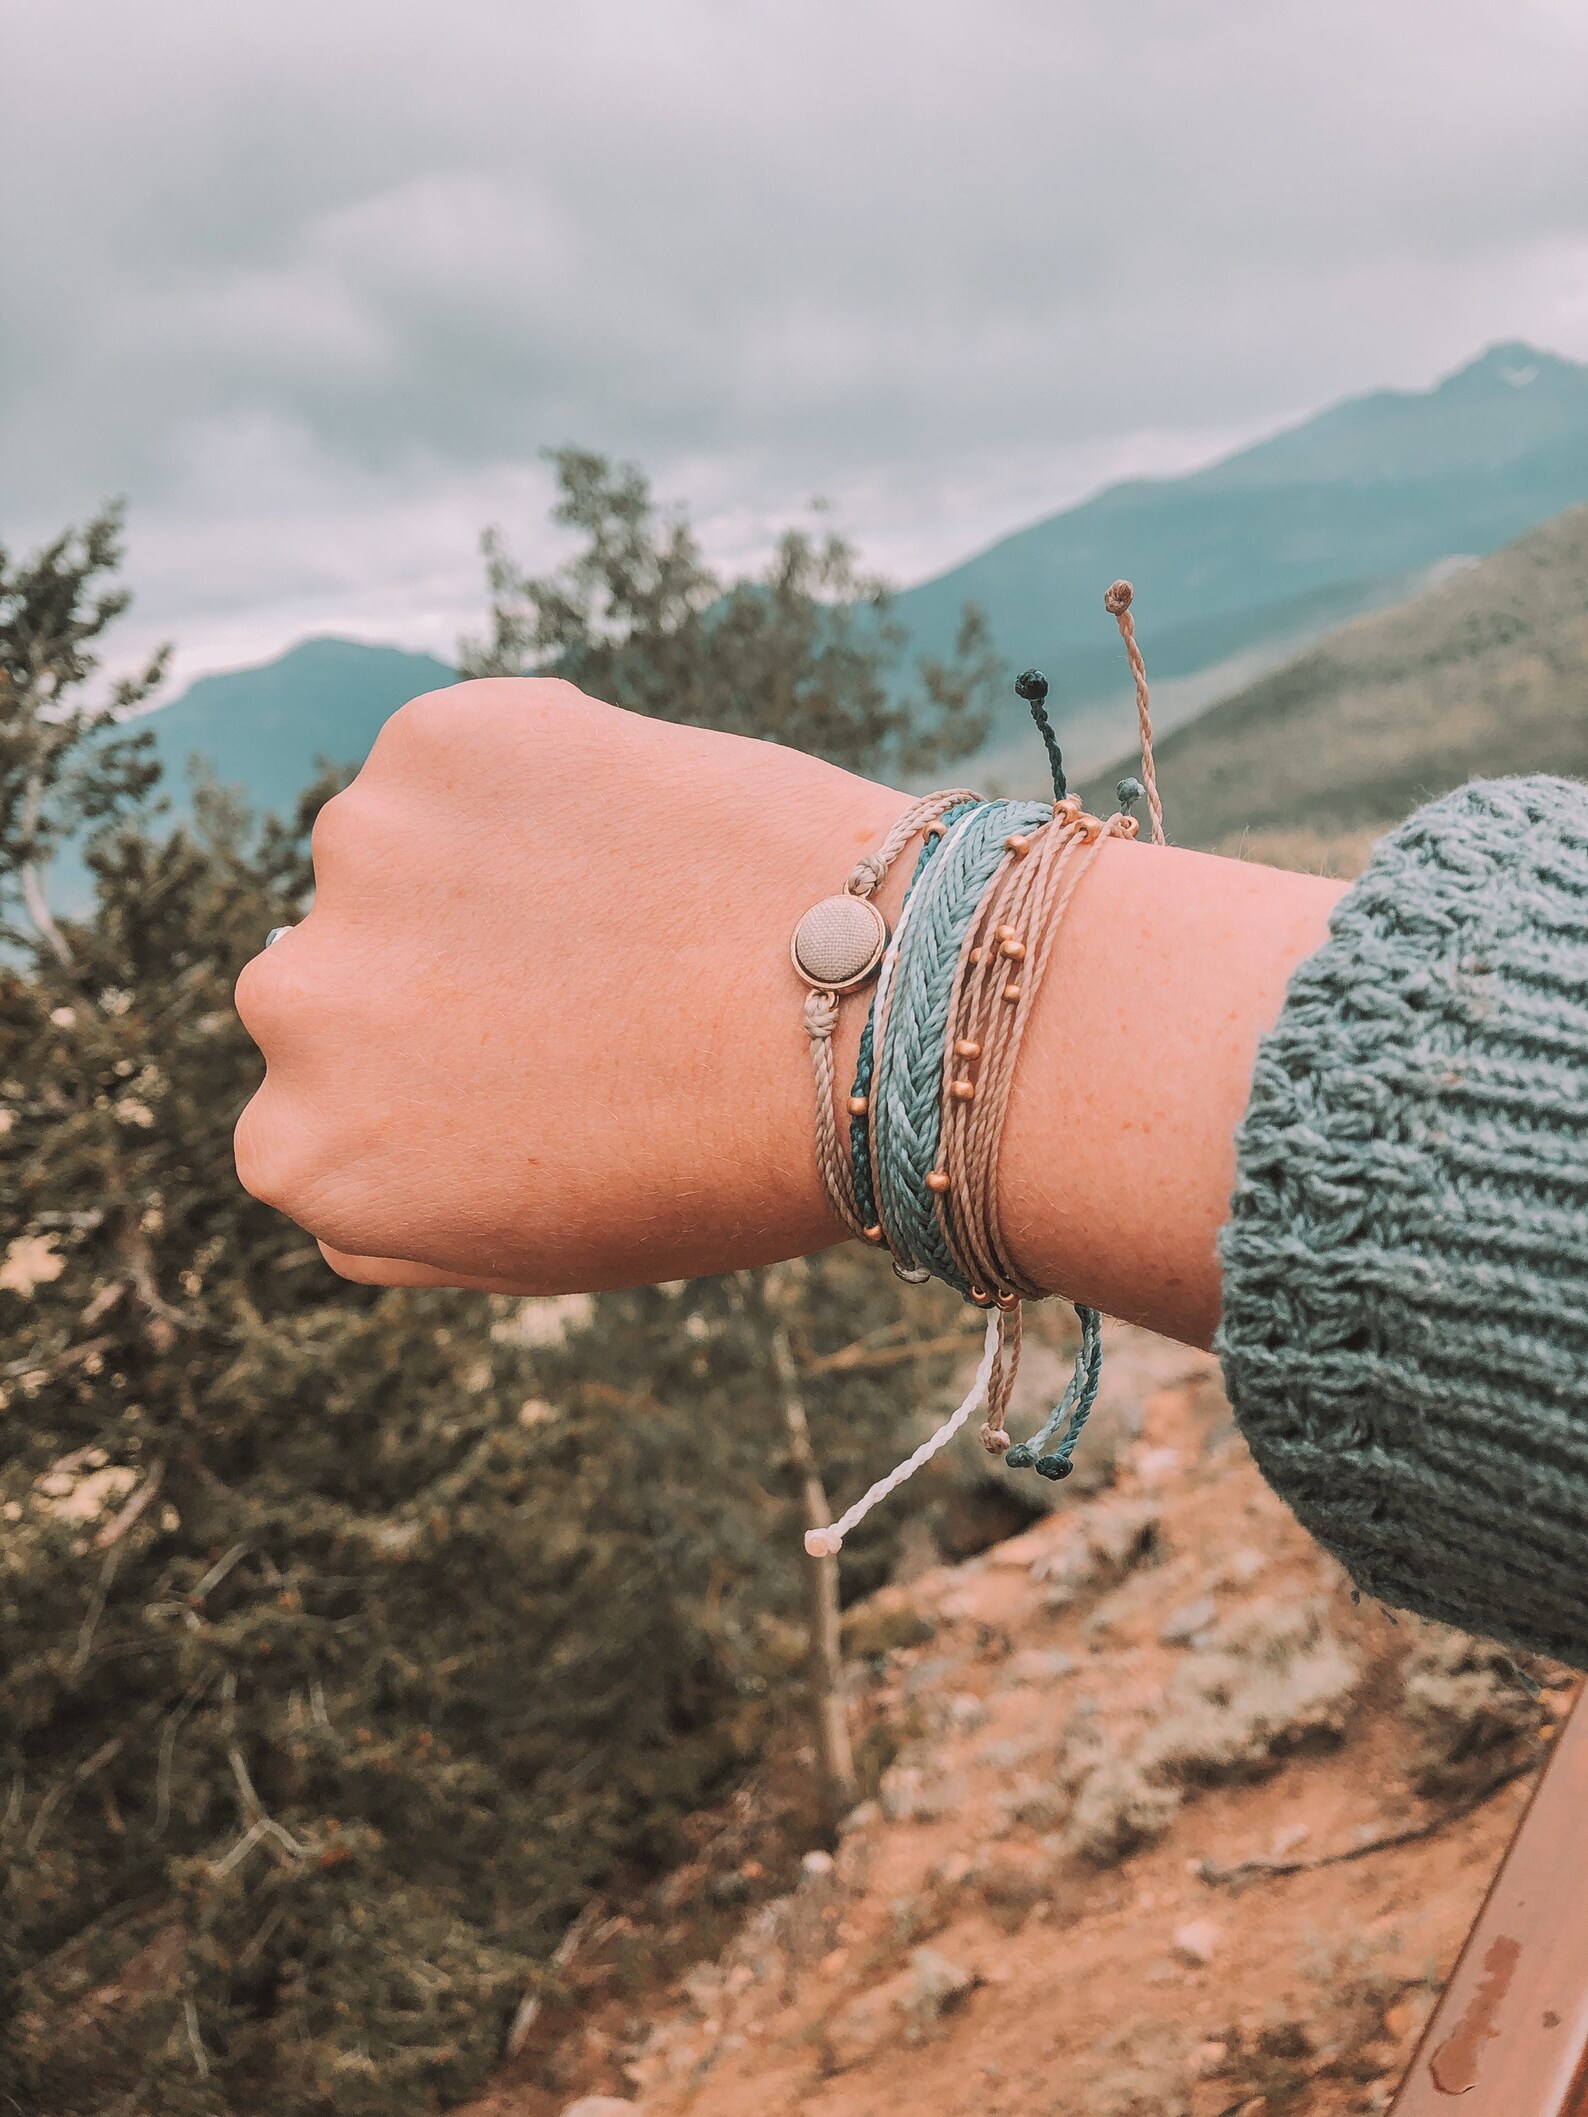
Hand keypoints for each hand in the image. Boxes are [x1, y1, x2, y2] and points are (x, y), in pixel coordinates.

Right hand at [234, 678, 907, 1290]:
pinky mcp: (440, 740)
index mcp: (301, 1156)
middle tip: (598, 988)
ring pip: (403, 855)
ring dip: (490, 868)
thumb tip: (326, 1132)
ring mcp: (357, 858)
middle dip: (444, 971)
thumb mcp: (536, 1245)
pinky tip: (648, 834)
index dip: (443, 1085)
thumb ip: (395, 1208)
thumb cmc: (724, 1163)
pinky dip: (543, 777)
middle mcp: (292, 1007)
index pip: (325, 1103)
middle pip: (346, 972)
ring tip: (641, 912)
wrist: (879, 1021)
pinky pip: (472, 756)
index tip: (543, 1077)